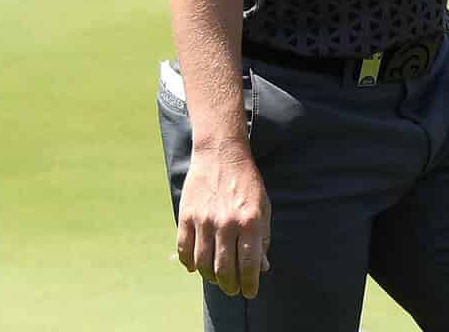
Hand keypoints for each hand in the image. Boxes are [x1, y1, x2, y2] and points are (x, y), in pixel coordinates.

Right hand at [176, 138, 270, 298]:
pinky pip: (184, 250)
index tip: (250, 292)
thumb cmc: (247, 183)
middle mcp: (227, 223)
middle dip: (230, 286)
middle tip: (233, 290)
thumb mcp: (264, 208)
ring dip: (210, 278)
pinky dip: (189, 264)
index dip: (249, 283)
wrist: (221, 155)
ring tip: (217, 279)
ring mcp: (204, 221)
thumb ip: (263, 238)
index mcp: (250, 221)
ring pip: (202, 264)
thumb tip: (262, 268)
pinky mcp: (186, 217)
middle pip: (223, 268)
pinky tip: (196, 267)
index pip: (248, 263)